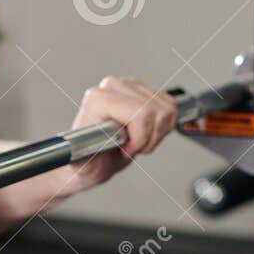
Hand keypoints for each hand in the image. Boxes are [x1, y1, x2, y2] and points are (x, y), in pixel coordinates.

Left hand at [63, 76, 179, 190]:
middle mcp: (112, 87)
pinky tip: (145, 133)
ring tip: (137, 141)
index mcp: (97, 100)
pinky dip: (163, 126)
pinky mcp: (143, 89)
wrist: (91, 156)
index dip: (140, 138)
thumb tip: (84, 159)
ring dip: (157, 133)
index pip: (141, 113)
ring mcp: (129, 85)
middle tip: (132, 148)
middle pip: (156, 111)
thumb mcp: (83, 168)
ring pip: (167, 109)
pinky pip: (170, 106)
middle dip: (149, 138)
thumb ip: (82, 162)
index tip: (125, 150)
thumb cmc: (88, 160)